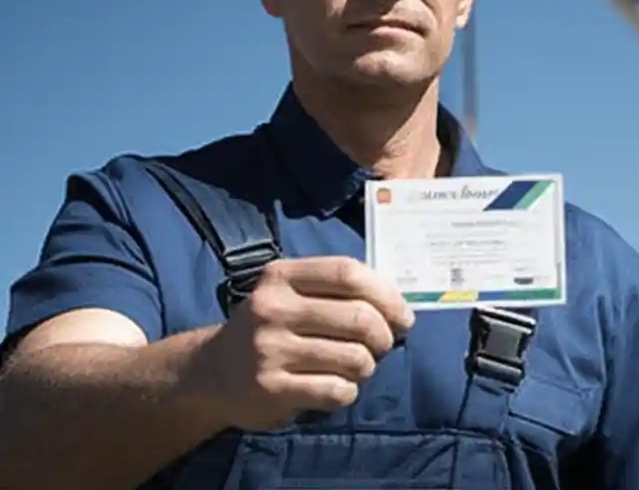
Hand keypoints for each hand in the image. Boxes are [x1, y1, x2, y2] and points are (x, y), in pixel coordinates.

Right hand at [189, 256, 415, 430]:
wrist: (209, 374)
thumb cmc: (270, 329)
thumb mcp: (291, 295)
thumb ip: (337, 291)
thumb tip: (400, 307)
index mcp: (281, 276)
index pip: (348, 274)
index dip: (387, 295)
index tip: (403, 316)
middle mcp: (271, 308)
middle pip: (358, 317)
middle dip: (383, 336)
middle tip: (382, 346)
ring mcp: (269, 349)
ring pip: (354, 358)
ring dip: (367, 366)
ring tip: (356, 368)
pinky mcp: (270, 388)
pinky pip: (336, 390)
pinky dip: (348, 392)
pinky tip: (335, 388)